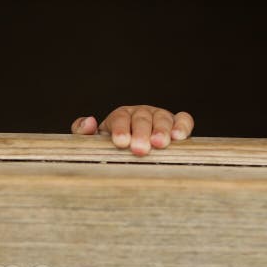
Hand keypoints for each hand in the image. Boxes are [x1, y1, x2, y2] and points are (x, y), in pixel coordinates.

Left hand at [71, 105, 194, 155]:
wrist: (130, 153)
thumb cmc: (109, 148)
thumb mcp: (93, 141)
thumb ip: (83, 132)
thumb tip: (89, 121)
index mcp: (120, 116)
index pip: (120, 118)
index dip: (121, 129)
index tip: (120, 142)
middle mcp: (140, 113)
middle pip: (142, 119)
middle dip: (141, 133)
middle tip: (139, 149)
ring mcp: (159, 117)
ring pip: (162, 118)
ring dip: (162, 130)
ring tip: (160, 144)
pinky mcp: (177, 124)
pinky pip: (183, 120)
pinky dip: (183, 125)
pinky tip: (179, 137)